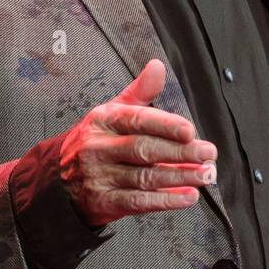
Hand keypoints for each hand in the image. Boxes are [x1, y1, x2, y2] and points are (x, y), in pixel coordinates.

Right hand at [58, 59, 217, 226]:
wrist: (60, 181)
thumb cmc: (96, 141)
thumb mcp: (112, 112)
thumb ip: (140, 91)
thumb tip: (158, 66)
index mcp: (103, 120)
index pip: (137, 120)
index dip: (165, 125)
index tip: (190, 131)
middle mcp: (98, 148)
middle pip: (143, 150)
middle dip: (180, 153)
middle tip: (208, 154)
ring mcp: (99, 176)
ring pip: (144, 178)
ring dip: (179, 177)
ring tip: (205, 174)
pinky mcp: (104, 202)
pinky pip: (139, 202)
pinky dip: (166, 200)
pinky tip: (188, 196)